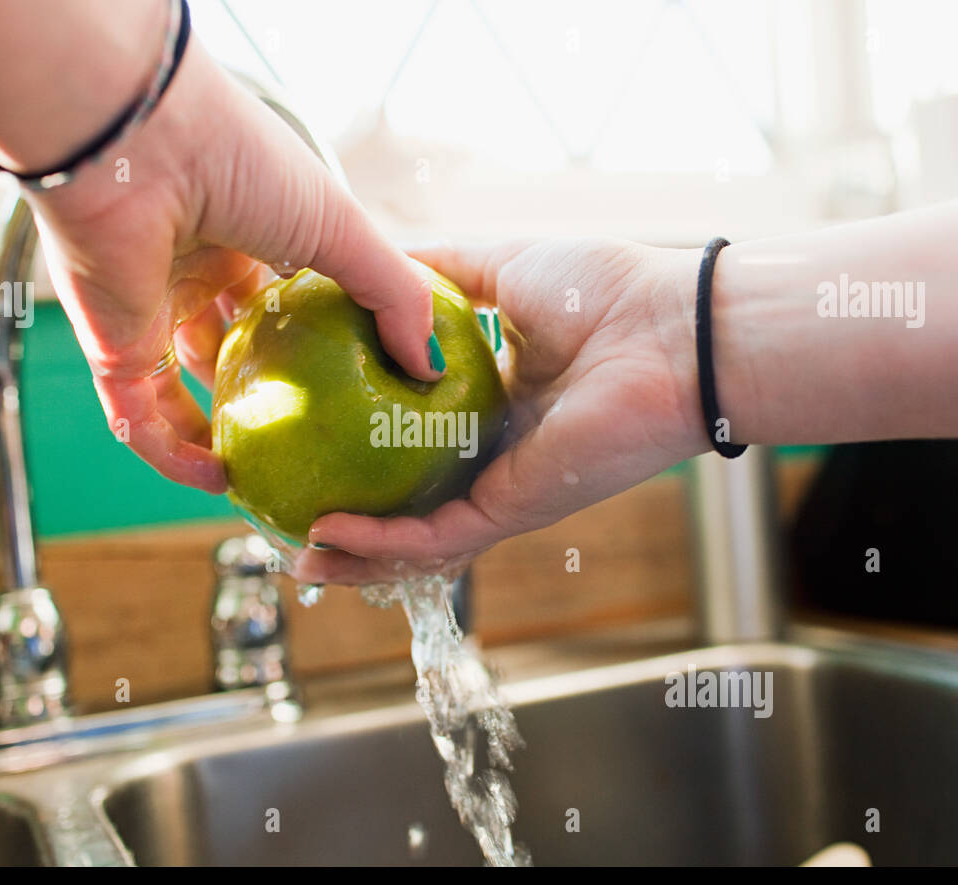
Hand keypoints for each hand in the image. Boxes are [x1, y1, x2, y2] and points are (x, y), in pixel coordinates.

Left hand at [24, 42, 436, 491]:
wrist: (136, 144)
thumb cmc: (242, 165)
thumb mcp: (342, 228)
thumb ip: (393, 295)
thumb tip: (431, 365)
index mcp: (246, 236)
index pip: (281, 303)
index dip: (314, 346)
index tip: (353, 392)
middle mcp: (195, 274)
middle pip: (233, 351)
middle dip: (268, 397)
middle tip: (310, 447)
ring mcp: (151, 312)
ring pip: (184, 393)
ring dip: (220, 439)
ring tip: (264, 478)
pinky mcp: (112, 346)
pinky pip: (143, 418)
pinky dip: (174, 456)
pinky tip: (216, 480)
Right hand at [293, 238, 710, 583]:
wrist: (671, 330)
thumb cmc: (605, 289)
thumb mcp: (499, 264)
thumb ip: (436, 267)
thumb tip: (372, 256)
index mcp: (490, 400)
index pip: (411, 436)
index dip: (357, 443)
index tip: (301, 434)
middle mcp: (492, 452)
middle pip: (409, 500)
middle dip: (352, 520)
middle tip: (287, 515)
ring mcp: (503, 486)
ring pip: (417, 540)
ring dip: (357, 555)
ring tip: (297, 555)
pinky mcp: (515, 508)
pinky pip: (437, 538)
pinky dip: (383, 544)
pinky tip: (330, 536)